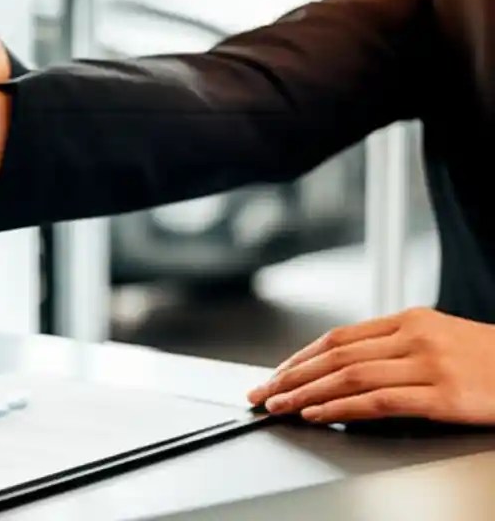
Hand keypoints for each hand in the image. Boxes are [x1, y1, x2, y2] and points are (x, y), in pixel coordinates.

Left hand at [247, 307, 494, 424]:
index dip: (301, 357)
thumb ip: (394, 347)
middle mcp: (415, 337)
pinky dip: (340, 408)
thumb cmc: (489, 361)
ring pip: (350, 376)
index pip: (339, 338)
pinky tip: (317, 415)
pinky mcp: (444, 395)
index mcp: (409, 320)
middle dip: (291, 376)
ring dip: (306, 394)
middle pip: (336, 355)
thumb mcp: (440, 338)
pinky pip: (378, 401)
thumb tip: (343, 368)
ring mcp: (430, 365)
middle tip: (262, 393)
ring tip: (280, 407)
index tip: (276, 374)